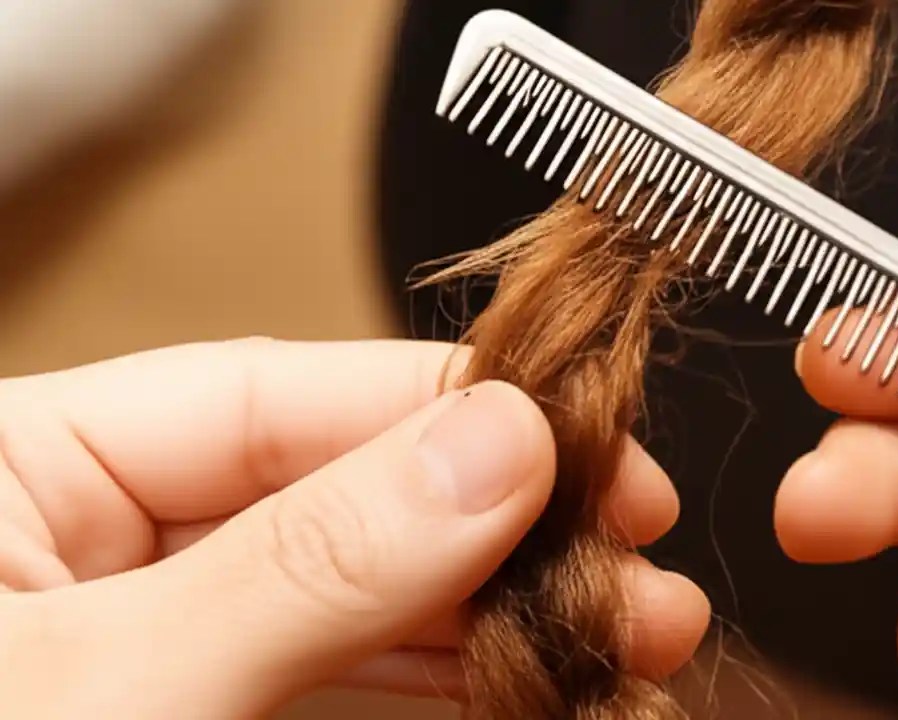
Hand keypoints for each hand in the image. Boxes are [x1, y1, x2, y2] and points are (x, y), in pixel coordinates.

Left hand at [0, 339, 708, 717]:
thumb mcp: (111, 692)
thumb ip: (307, 566)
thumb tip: (496, 446)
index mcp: (21, 468)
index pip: (269, 393)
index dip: (439, 411)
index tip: (580, 448)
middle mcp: (92, 542)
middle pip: (339, 494)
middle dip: (500, 531)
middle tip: (637, 563)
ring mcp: (159, 638)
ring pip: (360, 597)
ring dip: (496, 615)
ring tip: (627, 632)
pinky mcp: (207, 715)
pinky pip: (344, 682)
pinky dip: (444, 685)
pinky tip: (532, 683)